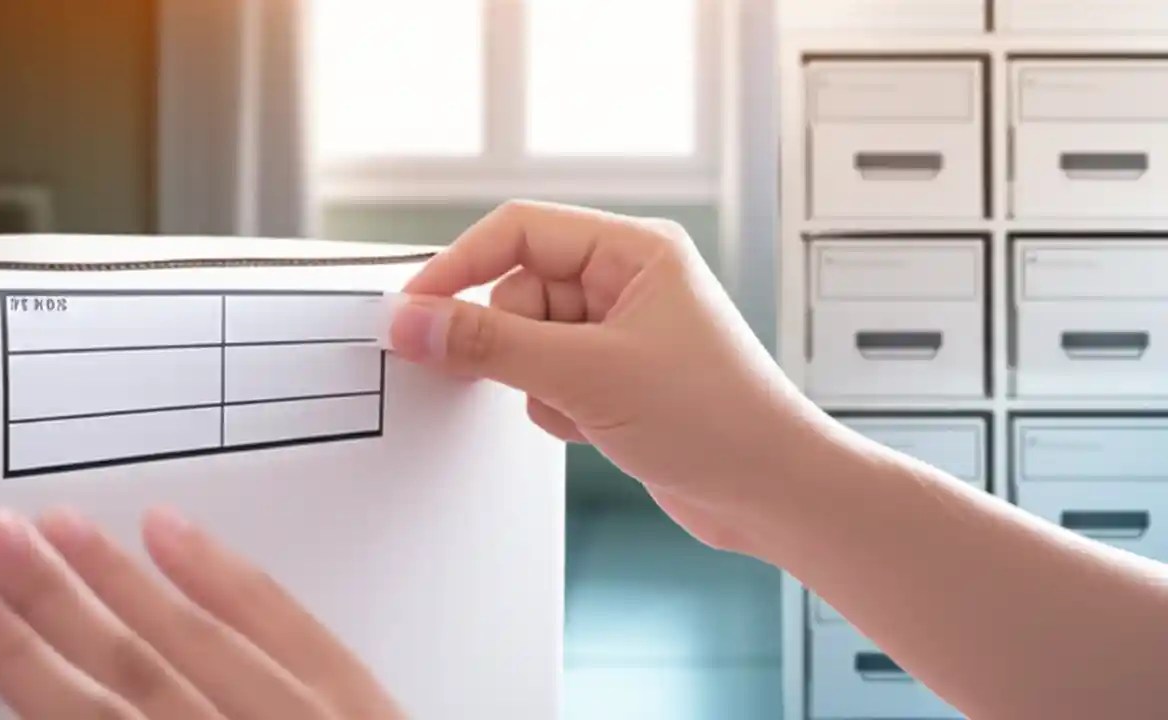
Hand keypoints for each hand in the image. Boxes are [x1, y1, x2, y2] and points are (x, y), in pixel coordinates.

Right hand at [0, 509, 402, 718]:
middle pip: (145, 676)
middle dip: (60, 604)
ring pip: (212, 646)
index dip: (23, 668)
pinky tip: (181, 540)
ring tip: (66, 529)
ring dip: (130, 582)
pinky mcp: (374, 715)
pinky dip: (233, 582)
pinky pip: (299, 634)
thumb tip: (64, 709)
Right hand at [390, 201, 828, 553]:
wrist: (771, 493)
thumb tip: (414, 321)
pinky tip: (600, 427)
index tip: (414, 308)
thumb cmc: (717, 419)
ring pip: (528, 341)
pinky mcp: (615, 379)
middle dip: (512, 342)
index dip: (460, 264)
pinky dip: (557, 408)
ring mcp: (621, 333)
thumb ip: (491, 344)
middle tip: (529, 378)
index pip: (520, 230)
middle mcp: (627, 282)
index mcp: (634, 250)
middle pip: (518, 290)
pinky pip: (548, 379)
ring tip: (589, 408)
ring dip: (540, 382)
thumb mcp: (587, 374)